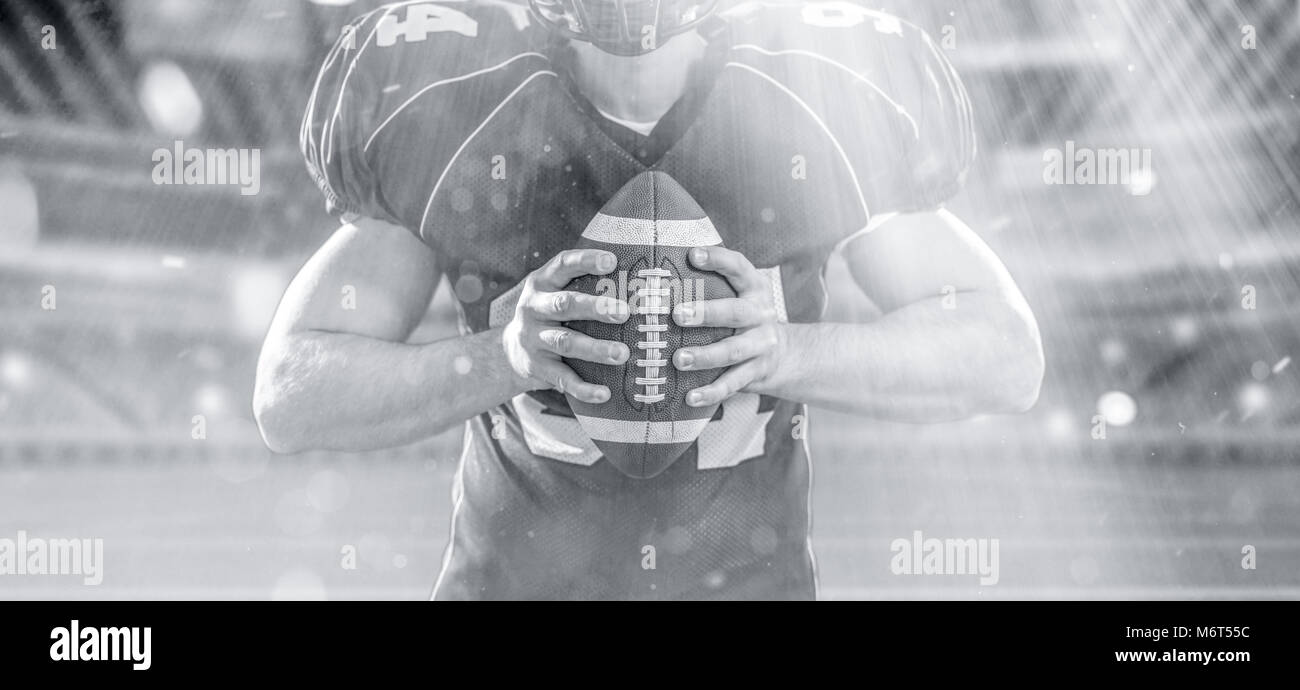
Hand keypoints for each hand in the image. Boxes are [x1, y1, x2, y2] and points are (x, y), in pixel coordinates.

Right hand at [503, 249, 630, 402]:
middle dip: (595, 308)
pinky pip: (562, 378)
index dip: (585, 261)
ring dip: (595, 349)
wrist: (510, 350)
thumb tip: (638, 276)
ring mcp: (534, 339)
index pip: (562, 265)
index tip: (612, 261)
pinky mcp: (537, 367)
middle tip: (624, 313)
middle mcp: (533, 308)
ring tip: (622, 354)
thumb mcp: (555, 291)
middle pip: (564, 305)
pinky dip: (583, 388)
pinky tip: (604, 393)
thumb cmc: (550, 314)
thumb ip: (583, 282)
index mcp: (542, 283)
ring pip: (566, 342)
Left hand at [672, 246, 784, 406]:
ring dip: (705, 356)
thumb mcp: (738, 294)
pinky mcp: (756, 372)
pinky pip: (733, 384)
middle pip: (736, 313)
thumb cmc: (743, 317)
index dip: (718, 260)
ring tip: (678, 360)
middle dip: (707, 313)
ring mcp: (760, 346)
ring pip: (733, 351)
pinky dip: (712, 392)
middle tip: (677, 314)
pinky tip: (690, 397)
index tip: (692, 255)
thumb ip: (711, 283)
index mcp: (754, 289)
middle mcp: (761, 315)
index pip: (739, 268)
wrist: (785, 354)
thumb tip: (659, 269)